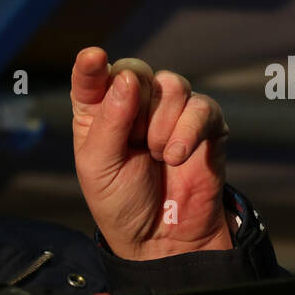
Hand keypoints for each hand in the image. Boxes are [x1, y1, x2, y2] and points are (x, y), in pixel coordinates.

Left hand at [70, 47, 231, 261]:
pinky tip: (176, 157)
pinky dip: (188, 132)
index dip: (90, 65)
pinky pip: (201, 106)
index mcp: (98, 113)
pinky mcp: (204, 124)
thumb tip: (127, 78)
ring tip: (156, 156)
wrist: (162, 238)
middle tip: (135, 139)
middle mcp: (133, 105)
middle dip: (135, 102)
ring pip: (171, 84)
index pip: (92, 77)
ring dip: (161, 124)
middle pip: (136, 71)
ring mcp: (169, 113)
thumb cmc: (121, 203)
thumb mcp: (99, 168)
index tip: (92, 57)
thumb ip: (109, 122)